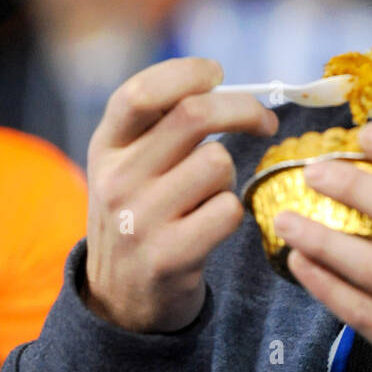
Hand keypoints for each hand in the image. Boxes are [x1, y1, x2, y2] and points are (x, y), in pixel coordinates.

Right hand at [83, 58, 277, 332]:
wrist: (120, 298)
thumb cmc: (140, 213)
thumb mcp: (128, 164)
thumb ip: (160, 123)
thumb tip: (221, 82)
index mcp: (106, 146)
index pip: (141, 92)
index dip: (187, 72)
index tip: (218, 74)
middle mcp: (117, 179)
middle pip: (194, 115)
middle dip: (243, 109)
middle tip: (264, 121)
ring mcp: (140, 220)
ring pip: (218, 163)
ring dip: (230, 175)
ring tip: (209, 195)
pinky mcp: (168, 256)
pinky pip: (229, 210)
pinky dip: (232, 213)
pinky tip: (211, 226)